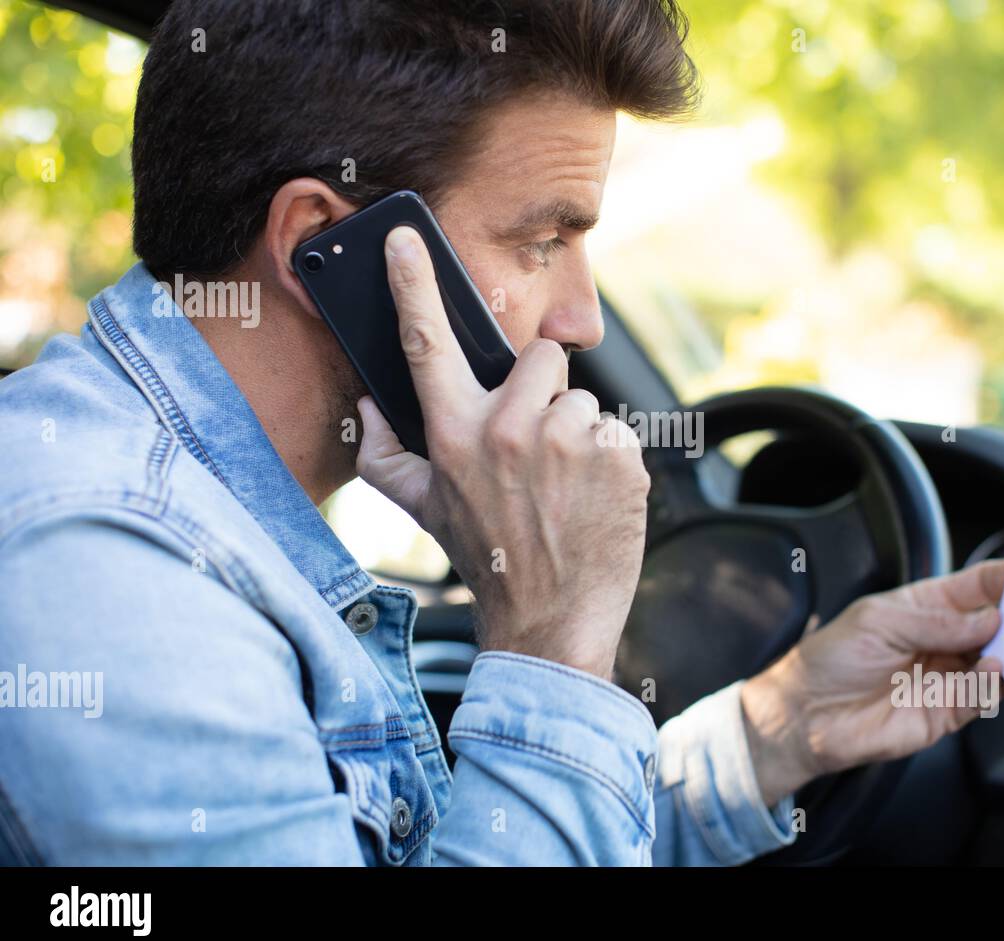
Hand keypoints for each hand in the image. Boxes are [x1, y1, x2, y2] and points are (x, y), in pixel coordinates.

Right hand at [355, 226, 649, 679]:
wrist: (552, 619)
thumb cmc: (487, 560)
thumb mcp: (424, 510)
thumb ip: (383, 454)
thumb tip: (366, 403)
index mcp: (456, 434)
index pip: (427, 342)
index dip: (413, 284)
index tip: (405, 239)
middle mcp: (509, 428)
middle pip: (539, 358)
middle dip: (542, 393)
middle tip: (536, 450)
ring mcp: (569, 440)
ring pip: (582, 400)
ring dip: (577, 435)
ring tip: (564, 486)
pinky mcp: (620, 456)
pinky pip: (618, 431)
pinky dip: (611, 461)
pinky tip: (592, 499)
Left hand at [739, 558, 1003, 805]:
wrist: (804, 715)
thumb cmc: (829, 660)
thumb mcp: (877, 621)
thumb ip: (935, 622)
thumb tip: (988, 619)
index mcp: (927, 607)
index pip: (978, 588)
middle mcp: (944, 641)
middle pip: (998, 625)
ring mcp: (948, 677)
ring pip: (1000, 662)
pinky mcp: (947, 713)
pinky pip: (983, 697)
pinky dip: (994, 683)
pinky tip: (994, 669)